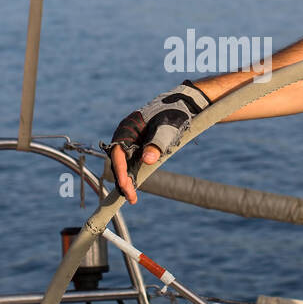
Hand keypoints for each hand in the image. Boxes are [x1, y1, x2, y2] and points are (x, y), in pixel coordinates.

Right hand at [104, 81, 210, 203]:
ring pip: (124, 163)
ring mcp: (132, 141)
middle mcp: (126, 134)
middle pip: (118, 160)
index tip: (127, 185)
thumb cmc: (175, 113)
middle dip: (123, 179)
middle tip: (131, 198)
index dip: (121, 170)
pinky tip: (137, 186)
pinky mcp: (140, 147)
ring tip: (132, 197)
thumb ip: (158, 143)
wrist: (184, 105)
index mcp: (128, 126)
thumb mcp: (168, 127)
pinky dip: (133, 174)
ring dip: (127, 180)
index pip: (118, 151)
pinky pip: (133, 163)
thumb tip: (147, 160)